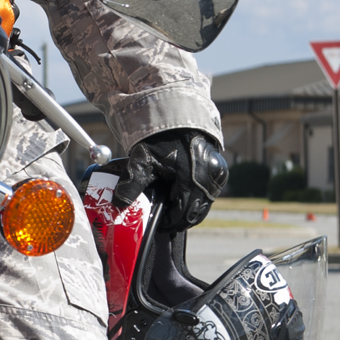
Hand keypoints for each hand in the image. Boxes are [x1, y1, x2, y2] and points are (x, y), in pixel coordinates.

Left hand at [113, 130, 227, 228]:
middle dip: (180, 218)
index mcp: (193, 181)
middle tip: (164, 217)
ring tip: (172, 205)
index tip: (159, 222)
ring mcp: (218, 175)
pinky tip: (182, 192)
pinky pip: (209, 191)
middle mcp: (211, 180)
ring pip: (204, 203)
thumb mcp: (144, 160)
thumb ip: (132, 182)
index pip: (184, 214)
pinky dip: (196, 196)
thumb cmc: (161, 138)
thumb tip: (119, 202)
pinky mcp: (220, 170)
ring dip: (189, 207)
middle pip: (196, 212)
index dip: (170, 221)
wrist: (179, 117)